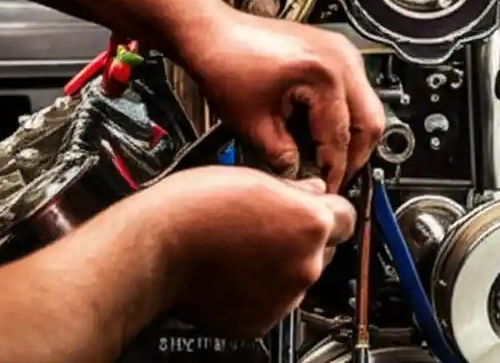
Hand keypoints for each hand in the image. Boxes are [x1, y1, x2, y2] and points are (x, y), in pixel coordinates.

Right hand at [136, 167, 354, 336]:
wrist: (154, 251)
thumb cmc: (192, 210)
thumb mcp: (251, 177)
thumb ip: (292, 189)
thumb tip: (310, 190)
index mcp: (310, 223)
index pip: (345, 215)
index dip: (327, 209)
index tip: (317, 208)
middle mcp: (306, 263)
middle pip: (323, 248)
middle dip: (303, 238)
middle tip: (267, 226)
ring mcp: (286, 296)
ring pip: (299, 276)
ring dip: (281, 264)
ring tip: (243, 248)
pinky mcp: (263, 321)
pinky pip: (275, 302)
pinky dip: (261, 290)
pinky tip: (235, 270)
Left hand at [182, 11, 384, 190]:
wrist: (214, 33)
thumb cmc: (226, 63)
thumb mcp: (253, 124)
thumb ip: (284, 159)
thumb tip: (304, 179)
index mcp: (323, 75)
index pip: (341, 137)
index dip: (334, 170)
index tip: (326, 187)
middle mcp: (341, 59)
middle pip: (371, 121)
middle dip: (354, 155)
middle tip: (336, 176)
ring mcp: (342, 51)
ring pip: (369, 105)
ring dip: (353, 134)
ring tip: (329, 156)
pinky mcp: (336, 50)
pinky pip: (356, 89)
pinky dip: (346, 114)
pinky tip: (323, 129)